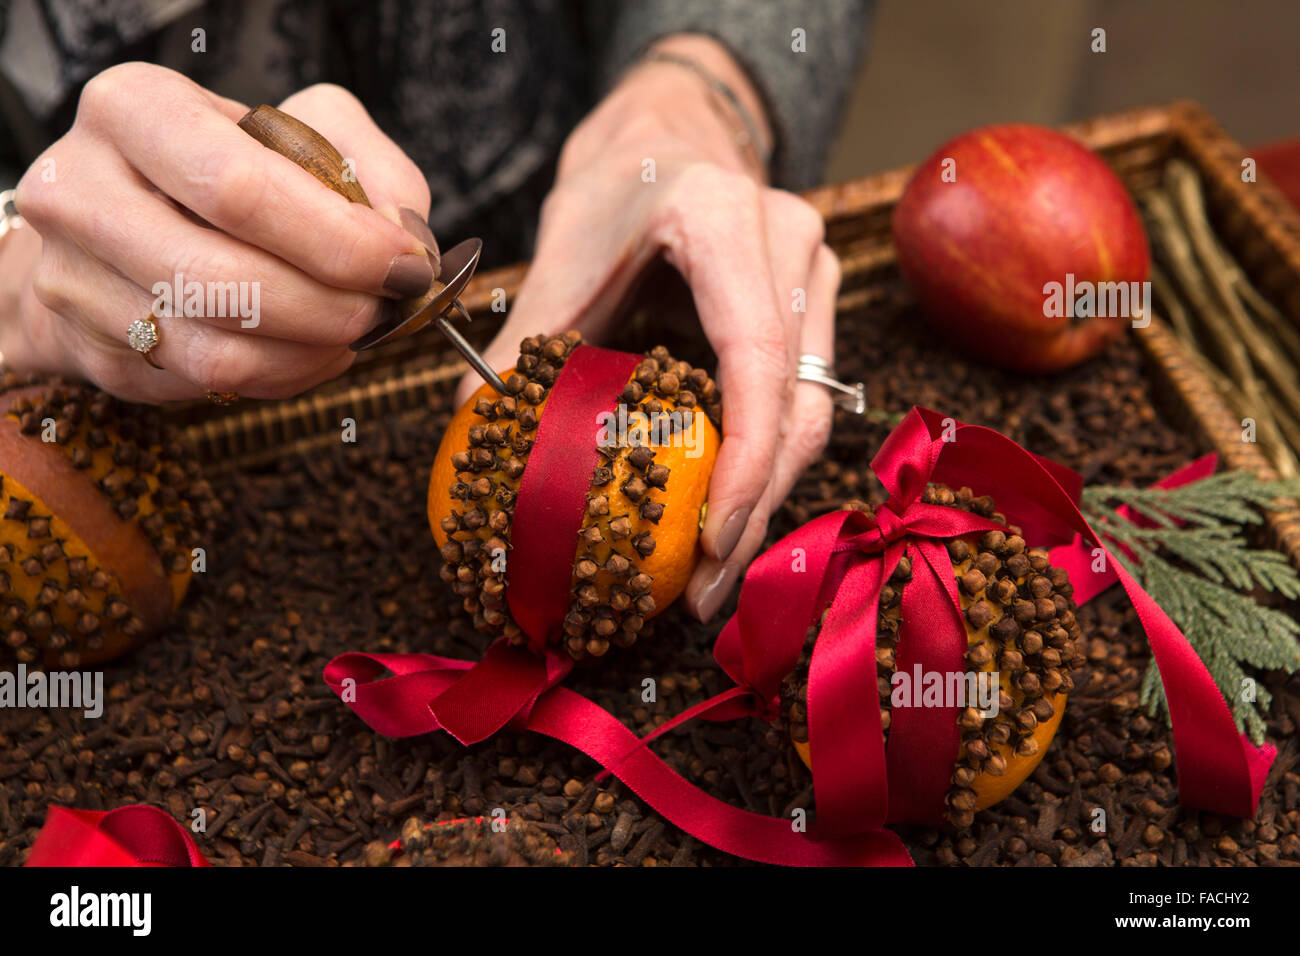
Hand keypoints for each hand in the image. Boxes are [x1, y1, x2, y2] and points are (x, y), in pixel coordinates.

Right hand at [4, 64, 437, 402]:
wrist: (136, 218)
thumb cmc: (235, 168)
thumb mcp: (309, 130)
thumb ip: (372, 169)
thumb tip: (404, 244)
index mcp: (133, 109)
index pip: (238, 190)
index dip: (335, 240)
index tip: (401, 264)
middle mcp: (79, 191)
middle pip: (222, 279)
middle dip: (331, 306)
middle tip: (385, 307)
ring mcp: (72, 278)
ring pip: (216, 349)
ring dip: (313, 351)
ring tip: (356, 329)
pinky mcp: (93, 350)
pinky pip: (209, 383)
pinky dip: (285, 374)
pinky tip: (315, 349)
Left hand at [457, 36, 839, 620]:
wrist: (669, 142)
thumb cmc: (613, 192)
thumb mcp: (560, 255)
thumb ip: (524, 342)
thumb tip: (474, 435)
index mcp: (727, 222)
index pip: (756, 356)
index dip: (744, 458)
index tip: (708, 539)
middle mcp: (793, 247)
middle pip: (797, 405)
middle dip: (754, 509)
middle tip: (699, 588)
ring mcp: (815, 282)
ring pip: (810, 415)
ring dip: (763, 502)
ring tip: (708, 575)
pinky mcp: (814, 317)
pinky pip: (798, 406)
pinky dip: (761, 470)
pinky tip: (721, 520)